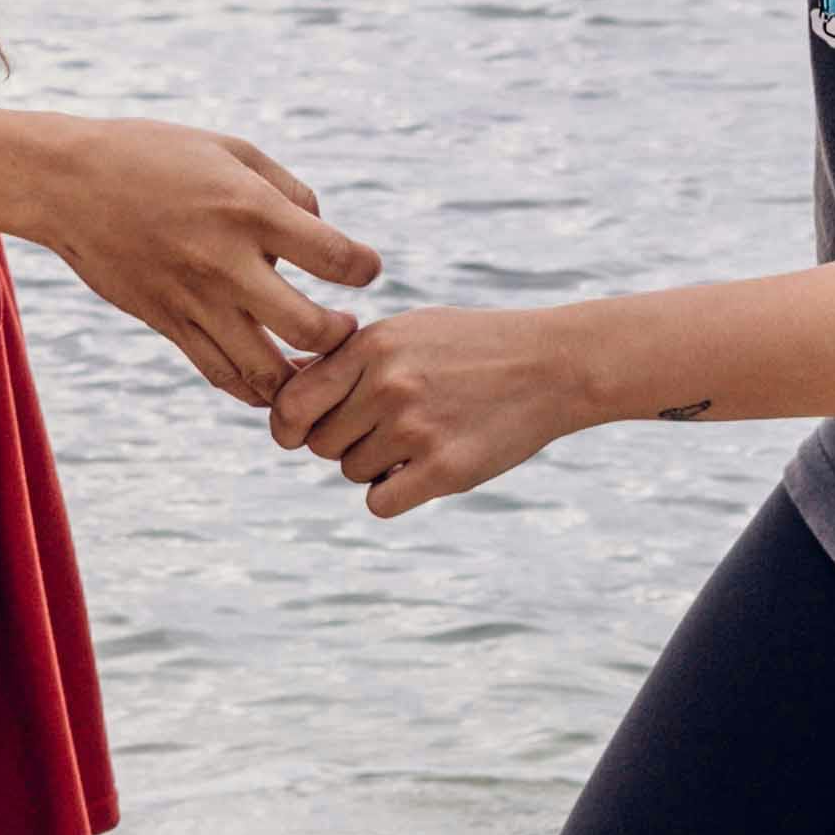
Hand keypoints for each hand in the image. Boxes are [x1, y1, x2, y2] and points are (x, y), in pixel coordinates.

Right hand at [25, 117, 381, 403]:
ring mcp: (194, 301)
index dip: (364, 268)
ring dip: (301, 377)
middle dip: (341, 336)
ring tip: (314, 366)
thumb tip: (323, 229)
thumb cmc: (155, 156)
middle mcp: (226, 263)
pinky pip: (220, 374)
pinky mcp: (167, 324)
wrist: (69, 184)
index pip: (335, 257)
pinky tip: (271, 378)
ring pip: (264, 371)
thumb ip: (288, 190)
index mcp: (250, 210)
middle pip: (308, 328)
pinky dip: (253, 387)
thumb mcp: (231, 150)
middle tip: (345, 327)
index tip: (365, 269)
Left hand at [265, 306, 595, 518]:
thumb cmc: (473, 347)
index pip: (292, 403)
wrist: (552, 364)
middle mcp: (388, 385)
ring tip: (418, 439)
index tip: (303, 432)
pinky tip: (422, 471)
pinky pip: (380, 502)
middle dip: (342, 444)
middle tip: (383, 430)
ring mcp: (416, 428)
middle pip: (320, 444)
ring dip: (375, 467)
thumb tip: (282, 394)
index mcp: (373, 346)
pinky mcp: (445, 468)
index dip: (289, 425)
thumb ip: (347, 360)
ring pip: (352, 473)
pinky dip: (393, 494)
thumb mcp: (407, 332)